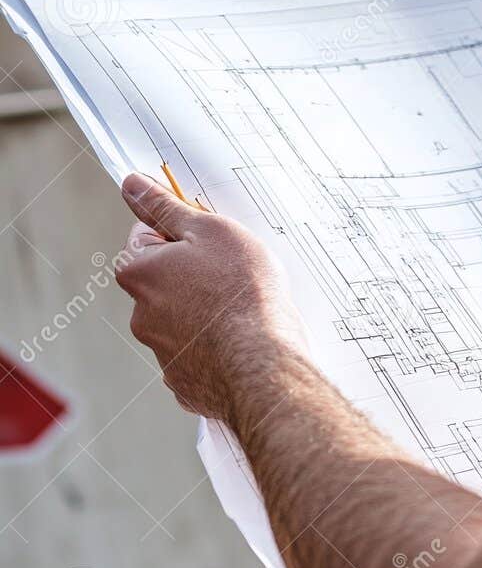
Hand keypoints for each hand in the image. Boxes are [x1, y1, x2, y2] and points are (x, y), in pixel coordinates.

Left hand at [116, 175, 304, 420]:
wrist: (264, 364)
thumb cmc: (241, 292)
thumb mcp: (209, 231)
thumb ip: (166, 207)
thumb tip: (131, 185)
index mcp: (139, 272)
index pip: (145, 237)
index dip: (180, 234)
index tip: (209, 243)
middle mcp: (140, 314)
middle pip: (164, 281)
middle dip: (192, 275)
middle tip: (233, 276)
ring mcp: (162, 353)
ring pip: (182, 318)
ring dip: (205, 312)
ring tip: (243, 311)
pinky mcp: (185, 382)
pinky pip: (198, 353)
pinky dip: (215, 346)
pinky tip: (242, 341)